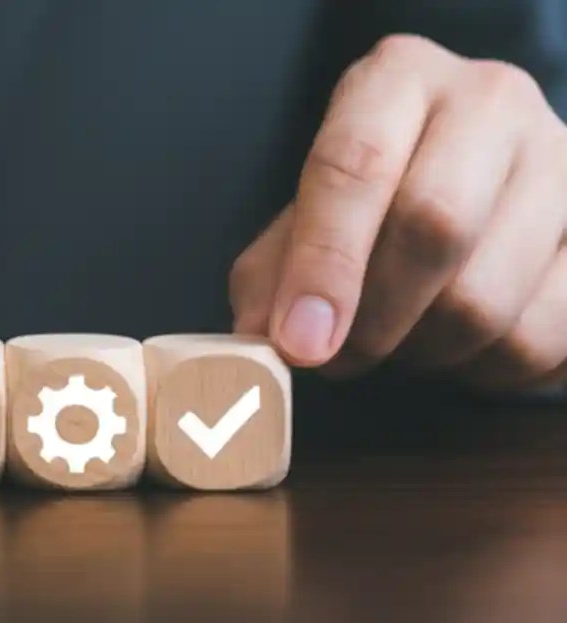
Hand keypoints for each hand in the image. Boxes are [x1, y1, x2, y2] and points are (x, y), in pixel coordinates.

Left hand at [231, 35, 566, 391]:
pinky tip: (456, 349)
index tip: (300, 342)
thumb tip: (260, 339)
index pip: (354, 164)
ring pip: (486, 297)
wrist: (474, 190)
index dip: (322, 264)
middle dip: (372, 319)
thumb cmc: (371, 205)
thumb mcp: (305, 220)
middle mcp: (489, 101)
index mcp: (398, 80)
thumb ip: (273, 274)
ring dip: (423, 352)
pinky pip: (538, 337)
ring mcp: (560, 162)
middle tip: (337, 359)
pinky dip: (481, 369)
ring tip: (397, 345)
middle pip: (433, 225)